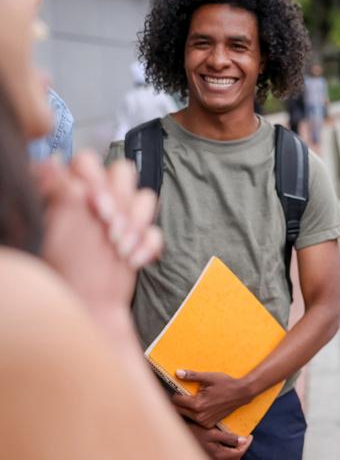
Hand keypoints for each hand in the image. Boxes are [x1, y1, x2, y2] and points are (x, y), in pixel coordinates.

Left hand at [37, 152, 161, 314]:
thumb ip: (60, 193)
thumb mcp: (57, 228)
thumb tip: (54, 162)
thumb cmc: (64, 271)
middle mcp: (98, 198)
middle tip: (110, 226)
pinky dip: (147, 246)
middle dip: (121, 199)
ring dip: (135, 222)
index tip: (95, 205)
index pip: (89, 162)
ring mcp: (122, 216)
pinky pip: (156, 230)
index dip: (96, 179)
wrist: (89, 307)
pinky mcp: (140, 237)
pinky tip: (132, 261)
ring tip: (119, 247)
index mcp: (73, 191)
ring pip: (145, 197)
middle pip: (123, 172)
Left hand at [172, 370, 252, 428]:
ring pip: (186, 416)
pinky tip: (200, 406)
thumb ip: (192, 376)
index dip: (174, 394)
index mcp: (198, 404)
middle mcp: (199, 416)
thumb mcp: (209, 377)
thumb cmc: (226, 384)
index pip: (176, 401)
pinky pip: (195, 420)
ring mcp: (204, 422)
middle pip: (179, 410)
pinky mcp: (209, 424)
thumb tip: (177, 373)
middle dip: (178, 402)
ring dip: (186, 408)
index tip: (176, 389)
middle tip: (182, 394)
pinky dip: (194, 414)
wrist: (241, 393)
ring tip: (191, 399)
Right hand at [185, 422, 251, 459]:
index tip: (250, 435)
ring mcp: (214, 458)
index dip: (247, 444)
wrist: (182, 435)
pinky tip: (230, 443)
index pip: (239, 452)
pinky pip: (225, 456)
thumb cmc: (196, 432)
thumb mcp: (212, 433)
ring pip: (231, 458)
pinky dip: (231, 451)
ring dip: (237, 450)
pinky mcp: (211, 455)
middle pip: (236, 457)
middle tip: (246, 437)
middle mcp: (217, 459)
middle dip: (243, 448)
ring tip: (239, 440)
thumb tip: (243, 440)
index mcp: (219, 454)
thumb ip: (228, 437)